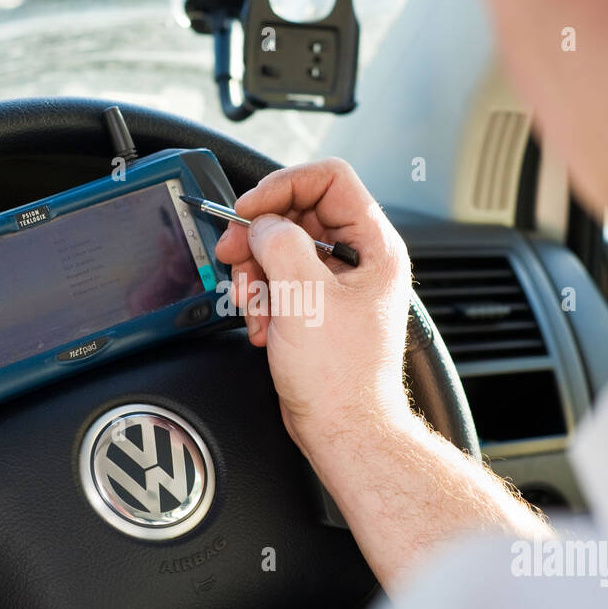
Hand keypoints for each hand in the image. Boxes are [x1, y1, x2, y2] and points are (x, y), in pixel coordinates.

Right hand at [213, 158, 416, 455]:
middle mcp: (359, 260)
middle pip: (298, 214)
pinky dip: (262, 299)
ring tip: (253, 304)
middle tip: (234, 253)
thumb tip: (262, 224)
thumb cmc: (341, 376)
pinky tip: (262, 325)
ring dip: (256, 273)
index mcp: (373, 245)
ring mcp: (337, 285)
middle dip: (260, 236)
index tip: (250, 208)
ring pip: (282, 249)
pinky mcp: (316, 309)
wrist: (343, 429)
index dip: (283, 186)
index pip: (329, 179)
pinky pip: (279, 282)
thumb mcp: (303, 295)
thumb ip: (280, 243)